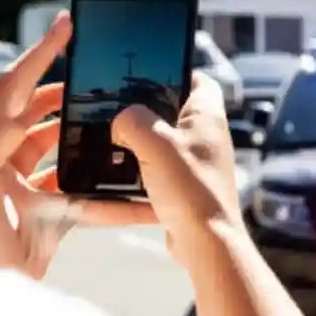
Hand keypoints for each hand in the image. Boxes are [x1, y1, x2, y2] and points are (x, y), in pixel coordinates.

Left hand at [0, 12, 153, 280]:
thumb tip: (17, 116)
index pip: (9, 90)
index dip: (38, 57)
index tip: (65, 27)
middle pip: (32, 108)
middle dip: (60, 84)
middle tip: (91, 62)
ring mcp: (21, 187)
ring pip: (55, 144)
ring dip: (79, 126)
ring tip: (103, 109)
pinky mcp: (42, 214)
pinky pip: (76, 190)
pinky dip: (99, 184)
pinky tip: (122, 177)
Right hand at [111, 72, 242, 264]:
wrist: (206, 243)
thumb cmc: (190, 189)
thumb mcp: (154, 142)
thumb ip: (132, 120)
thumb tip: (121, 122)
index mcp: (207, 116)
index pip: (197, 79)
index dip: (173, 71)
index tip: (146, 72)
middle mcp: (206, 138)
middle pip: (171, 112)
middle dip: (143, 113)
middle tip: (115, 112)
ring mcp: (196, 165)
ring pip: (160, 146)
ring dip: (136, 148)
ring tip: (108, 145)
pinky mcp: (185, 189)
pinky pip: (156, 176)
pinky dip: (136, 178)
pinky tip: (111, 182)